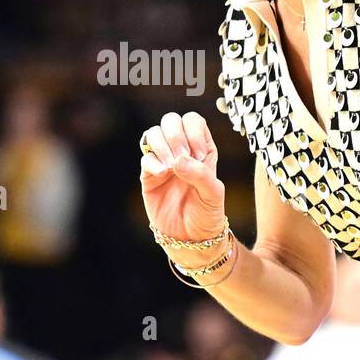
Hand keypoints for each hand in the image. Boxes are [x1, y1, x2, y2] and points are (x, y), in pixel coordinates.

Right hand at [139, 112, 226, 267]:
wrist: (191, 238)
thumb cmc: (207, 214)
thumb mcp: (214, 194)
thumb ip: (201, 174)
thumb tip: (178, 160)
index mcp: (202, 149)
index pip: (194, 121)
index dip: (193, 131)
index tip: (199, 155)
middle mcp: (182, 151)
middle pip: (171, 121)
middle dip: (175, 136)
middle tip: (183, 158)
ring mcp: (164, 161)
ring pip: (154, 133)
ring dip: (162, 146)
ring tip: (170, 168)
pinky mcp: (149, 175)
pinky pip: (145, 157)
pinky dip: (152, 161)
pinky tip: (162, 174)